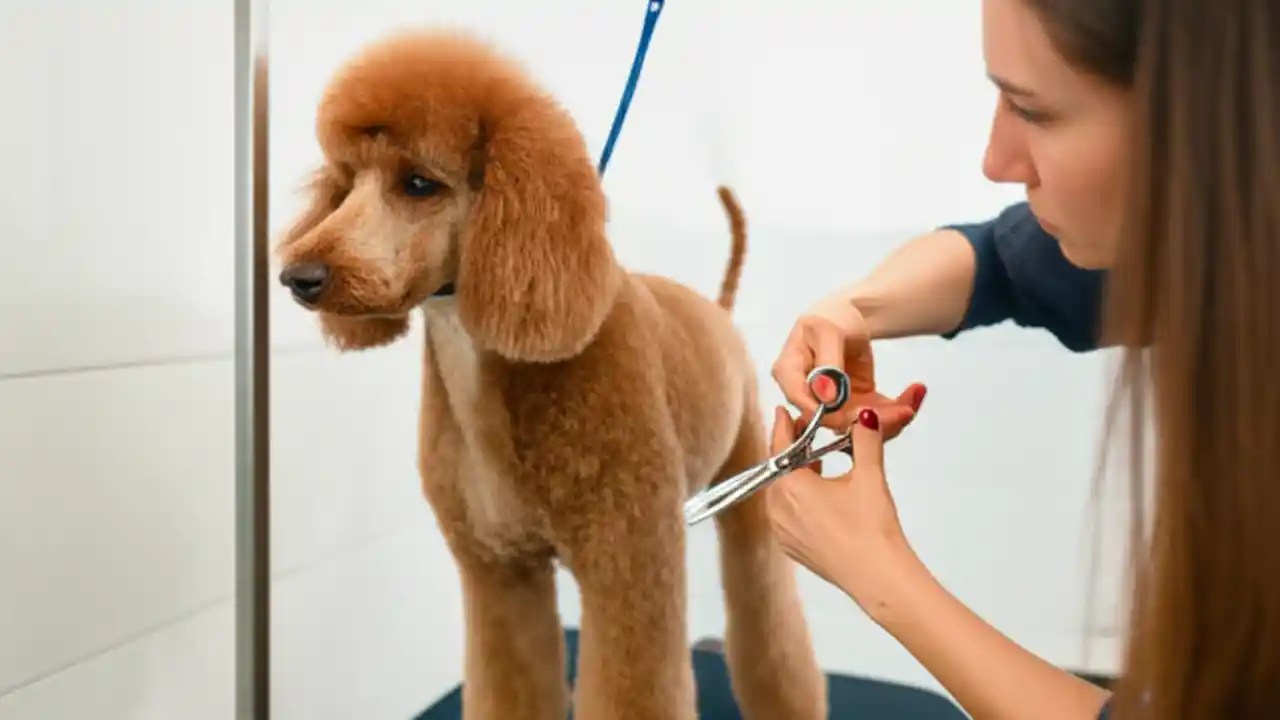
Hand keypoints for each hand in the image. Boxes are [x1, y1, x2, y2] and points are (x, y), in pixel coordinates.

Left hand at [765, 404, 919, 614]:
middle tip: (807, 434)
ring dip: (796, 475)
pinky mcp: (792, 547)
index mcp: (790, 488)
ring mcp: (782, 531)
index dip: (783, 426)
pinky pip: (787, 514)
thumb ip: (865, 440)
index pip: (779, 447)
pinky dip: (798, 499)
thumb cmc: (871, 530)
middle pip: (778, 470)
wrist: (878, 578)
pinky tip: (819, 496)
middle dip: (793, 450)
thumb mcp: (869, 476)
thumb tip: (865, 417)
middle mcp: (778, 510)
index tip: (783, 412)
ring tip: (817, 463)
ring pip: (781, 493)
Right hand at [771, 303, 925, 438]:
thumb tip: (826, 397)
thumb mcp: (829, 332)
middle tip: (903, 410)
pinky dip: (897, 410)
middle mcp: (806, 397)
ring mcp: (830, 406)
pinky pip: (874, 419)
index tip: (861, 414)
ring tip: (913, 399)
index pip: (802, 403)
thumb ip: (828, 364)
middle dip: (871, 421)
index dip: (830, 415)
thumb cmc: (831, 319)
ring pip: (858, 427)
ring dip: (889, 419)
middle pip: (834, 422)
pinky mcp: (852, 409)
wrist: (848, 320)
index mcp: (789, 374)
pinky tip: (914, 394)